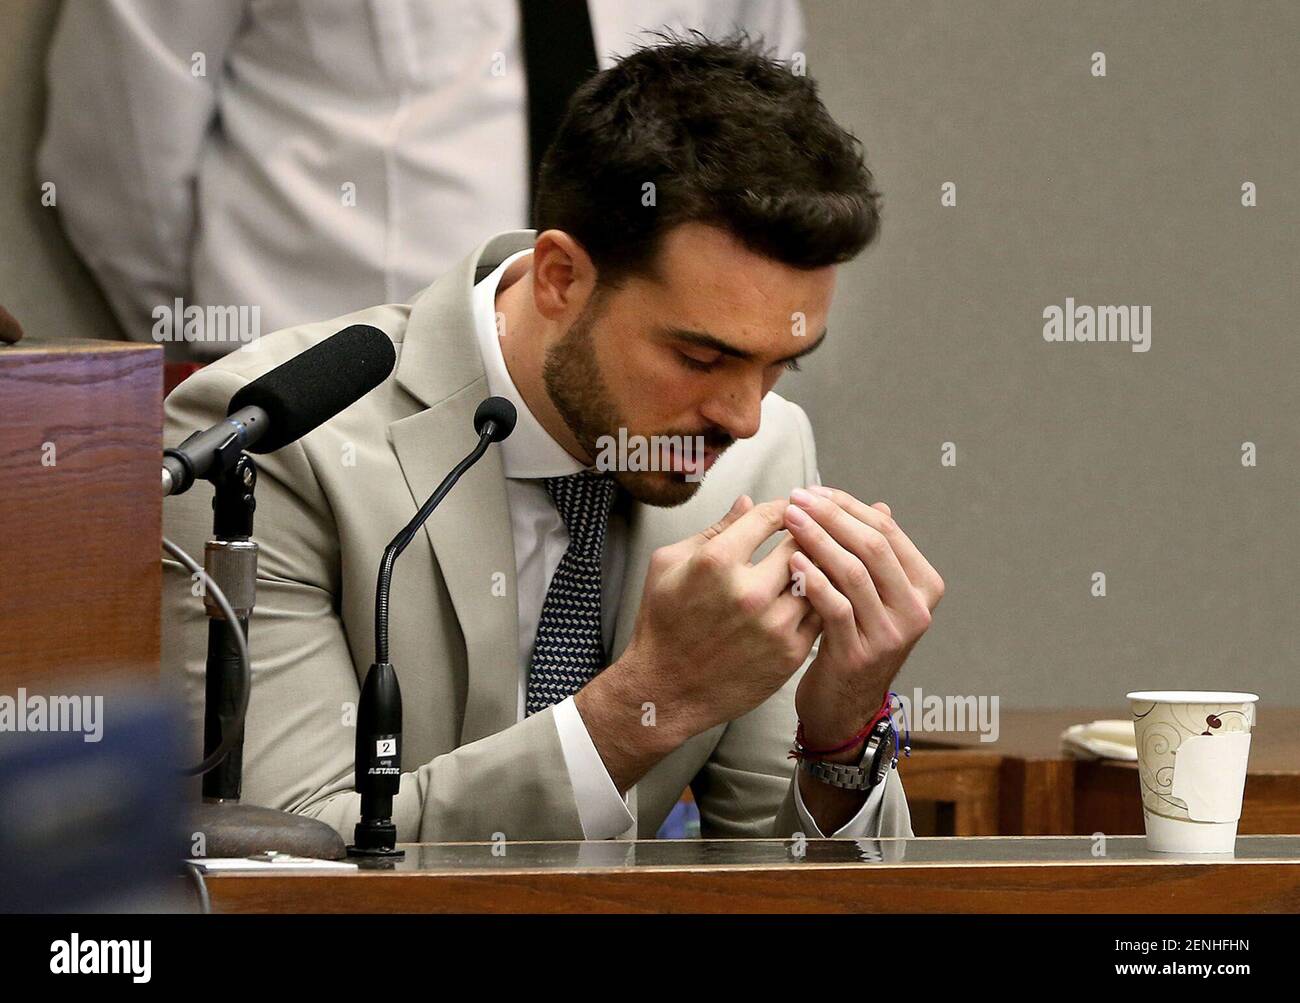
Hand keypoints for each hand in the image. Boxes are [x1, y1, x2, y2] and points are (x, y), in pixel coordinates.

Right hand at [577, 494, 820, 786]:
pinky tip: (811, 596)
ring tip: (813, 563)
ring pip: (818, 580)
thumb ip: (714, 530)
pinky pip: (821, 614)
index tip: (790, 508)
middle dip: (806, 535)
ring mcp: (773, 625)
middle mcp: (749, 592)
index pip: (770, 516)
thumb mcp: (668, 564)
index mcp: (716, 562)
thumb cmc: (662, 623)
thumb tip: (748, 503)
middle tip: (809, 532)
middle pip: (802, 545)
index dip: (785, 507)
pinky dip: (820, 601)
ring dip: (817, 569)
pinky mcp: (789, 653)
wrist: (665, 689)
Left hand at [782, 486, 943, 748]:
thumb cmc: (853, 639)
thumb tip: (878, 507)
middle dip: (831, 516)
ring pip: (854, 572)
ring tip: (790, 519)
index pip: (887, 532)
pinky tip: (791, 560)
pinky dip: (813, 579)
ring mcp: (891, 634)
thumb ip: (875, 555)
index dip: (848, 506)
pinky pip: (836, 607)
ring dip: (818, 540)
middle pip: (873, 547)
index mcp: (924, 586)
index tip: (814, 490)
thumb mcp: (872, 596)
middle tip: (797, 497)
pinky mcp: (859, 655)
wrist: (844, 705)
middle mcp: (915, 610)